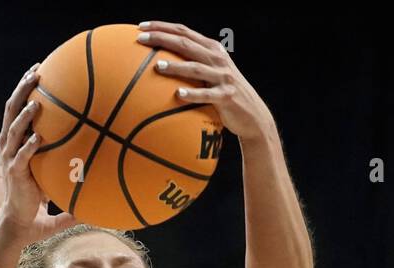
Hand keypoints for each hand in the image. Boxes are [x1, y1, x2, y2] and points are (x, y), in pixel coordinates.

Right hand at [0, 67, 76, 243]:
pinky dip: (29, 146)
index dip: (28, 93)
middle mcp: (13, 150)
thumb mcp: (57, 199)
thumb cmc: (32, 216)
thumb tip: (99, 198)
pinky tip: (39, 137)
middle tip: (37, 70)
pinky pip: (22, 156)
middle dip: (23, 89)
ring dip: (24, 112)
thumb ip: (74, 195)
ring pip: (14, 129)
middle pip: (14, 111)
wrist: (13, 228)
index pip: (22, 114)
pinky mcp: (13, 174)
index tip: (42, 76)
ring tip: (36, 100)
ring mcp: (11, 160)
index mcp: (20, 149)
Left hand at [136, 21, 275, 142]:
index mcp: (212, 49)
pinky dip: (192, 94)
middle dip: (162, 39)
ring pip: (195, 68)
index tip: (141, 27)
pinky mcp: (226, 97)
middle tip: (140, 39)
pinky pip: (206, 95)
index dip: (162, 27)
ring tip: (157, 66)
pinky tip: (177, 94)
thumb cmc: (224, 94)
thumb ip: (193, 64)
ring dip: (175, 66)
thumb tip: (158, 63)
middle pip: (185, 44)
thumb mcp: (212, 73)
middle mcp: (217, 59)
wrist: (252, 114)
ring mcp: (223, 77)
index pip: (183, 32)